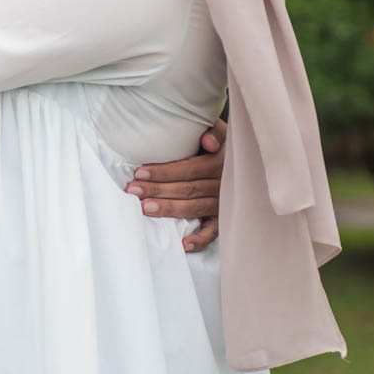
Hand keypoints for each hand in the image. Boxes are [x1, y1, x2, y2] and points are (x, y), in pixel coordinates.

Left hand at [125, 118, 226, 251]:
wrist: (240, 156)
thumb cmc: (217, 141)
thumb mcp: (219, 130)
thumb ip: (215, 132)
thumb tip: (208, 142)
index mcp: (220, 162)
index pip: (189, 169)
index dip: (164, 172)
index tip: (140, 173)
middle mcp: (223, 184)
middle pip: (187, 189)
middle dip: (158, 190)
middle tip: (132, 190)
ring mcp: (224, 203)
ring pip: (194, 207)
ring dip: (169, 209)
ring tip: (146, 209)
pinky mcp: (223, 217)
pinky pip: (213, 232)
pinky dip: (200, 239)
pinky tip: (183, 244)